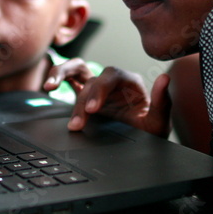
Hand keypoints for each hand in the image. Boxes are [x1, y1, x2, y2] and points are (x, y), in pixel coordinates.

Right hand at [44, 59, 171, 136]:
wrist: (142, 142)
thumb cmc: (150, 131)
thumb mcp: (159, 122)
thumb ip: (162, 102)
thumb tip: (165, 78)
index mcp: (130, 82)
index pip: (111, 76)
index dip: (99, 90)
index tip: (92, 110)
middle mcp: (113, 82)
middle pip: (92, 78)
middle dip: (82, 98)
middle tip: (78, 121)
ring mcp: (98, 87)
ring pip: (76, 70)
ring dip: (61, 76)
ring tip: (48, 87)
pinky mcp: (86, 94)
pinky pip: (69, 79)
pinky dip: (57, 78)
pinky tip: (48, 86)